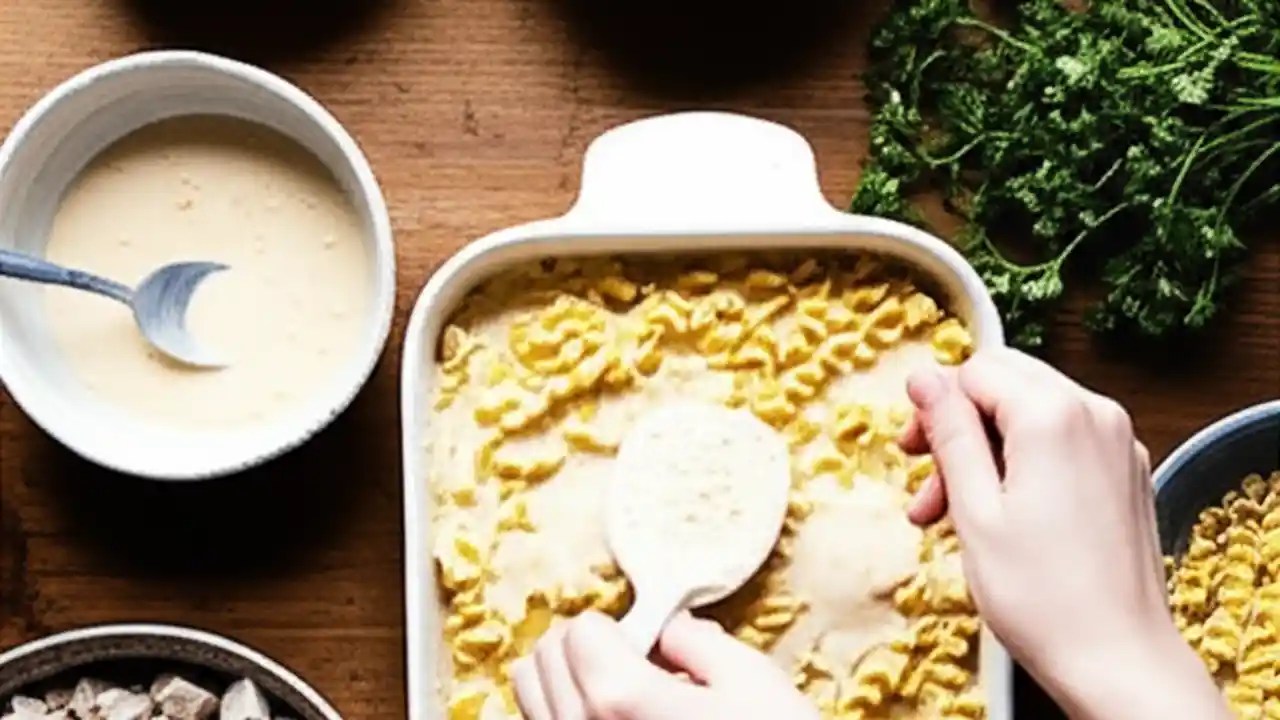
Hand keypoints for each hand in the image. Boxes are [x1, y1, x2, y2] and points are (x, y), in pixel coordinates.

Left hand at [512, 611, 818, 719]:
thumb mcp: (749, 679)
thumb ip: (696, 639)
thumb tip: (669, 628)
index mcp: (618, 696)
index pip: (579, 629)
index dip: (618, 627)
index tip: (650, 645)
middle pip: (543, 659)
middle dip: (583, 648)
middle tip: (634, 664)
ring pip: (531, 698)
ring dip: (565, 682)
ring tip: (618, 694)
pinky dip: (563, 715)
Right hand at [901, 349, 1228, 719]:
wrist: (1119, 660)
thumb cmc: (1043, 597)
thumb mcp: (974, 509)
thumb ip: (948, 432)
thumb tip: (923, 377)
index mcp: (1054, 415)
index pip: (976, 370)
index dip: (935, 405)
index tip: (913, 451)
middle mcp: (1096, 415)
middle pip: (1007, 382)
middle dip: (959, 425)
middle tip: (927, 478)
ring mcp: (1118, 443)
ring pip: (1032, 414)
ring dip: (986, 449)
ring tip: (951, 512)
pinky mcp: (1127, 472)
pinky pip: (1063, 442)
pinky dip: (1024, 464)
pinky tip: (999, 515)